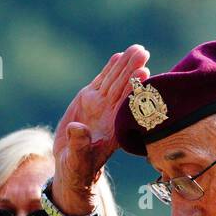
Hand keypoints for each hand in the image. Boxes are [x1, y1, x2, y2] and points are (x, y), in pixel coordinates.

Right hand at [52, 44, 149, 215]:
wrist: (71, 163)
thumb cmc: (77, 166)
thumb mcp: (76, 159)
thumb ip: (79, 145)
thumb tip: (77, 129)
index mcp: (114, 129)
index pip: (126, 106)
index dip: (134, 90)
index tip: (144, 74)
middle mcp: (110, 115)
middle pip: (123, 89)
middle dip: (132, 70)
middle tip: (143, 52)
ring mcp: (101, 105)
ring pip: (114, 82)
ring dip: (125, 66)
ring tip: (136, 49)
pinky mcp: (89, 100)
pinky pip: (101, 82)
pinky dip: (109, 70)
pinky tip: (118, 56)